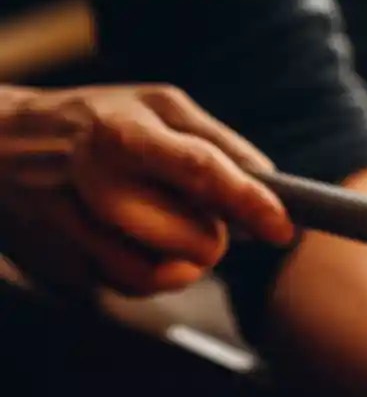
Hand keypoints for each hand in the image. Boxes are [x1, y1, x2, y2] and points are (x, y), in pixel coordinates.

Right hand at [0, 84, 291, 295]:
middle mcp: (91, 174)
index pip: (199, 169)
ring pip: (155, 275)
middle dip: (210, 239)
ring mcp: (66, 223)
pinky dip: (146, 276)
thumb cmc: (94, 122)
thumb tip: (270, 182)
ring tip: (167, 234)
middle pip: (184, 237)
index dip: (248, 203)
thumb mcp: (155, 108)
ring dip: (181, 265)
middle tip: (204, 224)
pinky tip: (131, 245)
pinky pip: (124, 288)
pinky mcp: (54, 262)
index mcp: (123, 129)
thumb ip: (218, 144)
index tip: (282, 229)